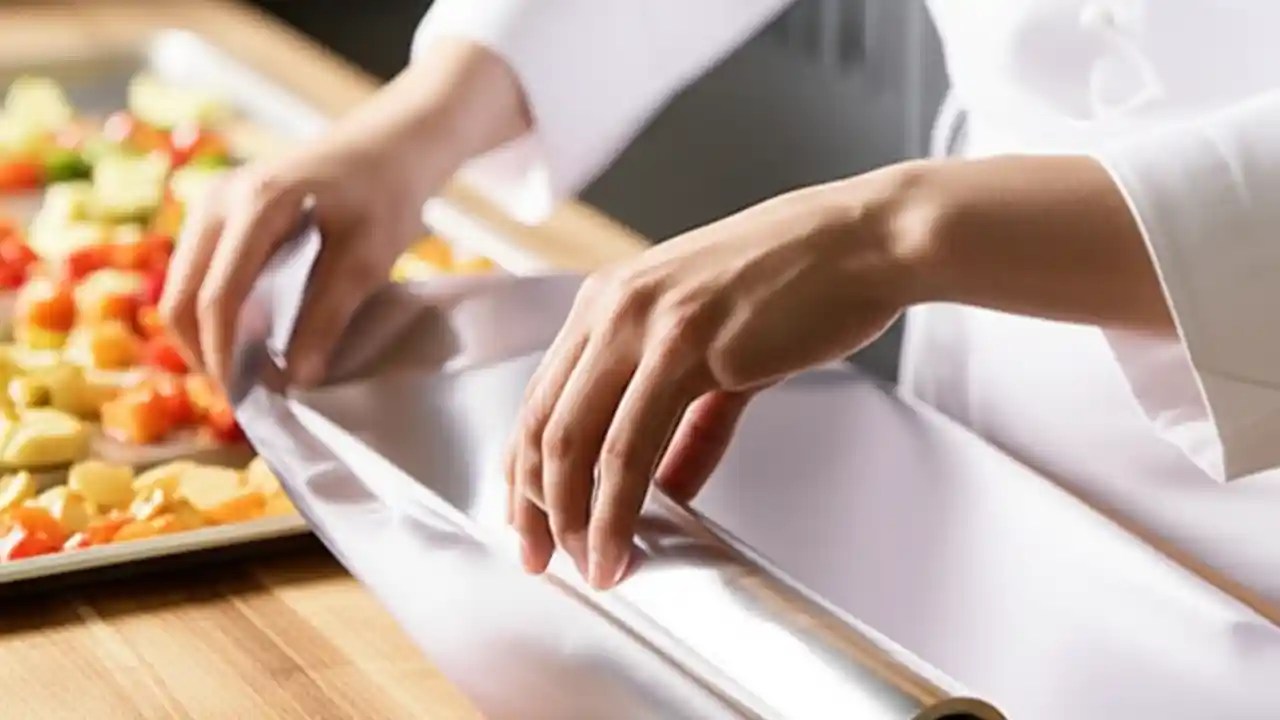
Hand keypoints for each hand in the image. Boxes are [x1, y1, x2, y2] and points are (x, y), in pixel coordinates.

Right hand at [162, 40, 529, 386]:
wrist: (390, 145)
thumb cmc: (385, 195)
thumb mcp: (368, 258)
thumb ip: (328, 316)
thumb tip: (297, 378)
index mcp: (253, 206)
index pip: (217, 297)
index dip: (225, 355)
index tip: (247, 398)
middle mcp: (217, 200)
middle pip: (181, 296)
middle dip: (206, 352)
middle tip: (244, 396)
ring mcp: (211, 202)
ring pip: (182, 286)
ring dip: (205, 334)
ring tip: (246, 375)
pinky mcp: (219, 213)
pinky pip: (198, 273)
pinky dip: (213, 311)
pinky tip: (247, 340)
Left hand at [508, 165, 926, 589]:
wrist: (865, 240)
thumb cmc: (804, 282)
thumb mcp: (723, 350)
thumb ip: (689, 419)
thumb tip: (669, 485)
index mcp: (610, 301)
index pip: (542, 397)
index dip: (526, 469)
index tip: (531, 519)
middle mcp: (611, 307)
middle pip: (542, 423)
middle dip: (533, 505)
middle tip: (539, 558)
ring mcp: (645, 324)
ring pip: (574, 440)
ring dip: (573, 518)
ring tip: (591, 566)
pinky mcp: (686, 346)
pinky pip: (630, 446)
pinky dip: (616, 509)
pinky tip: (622, 544)